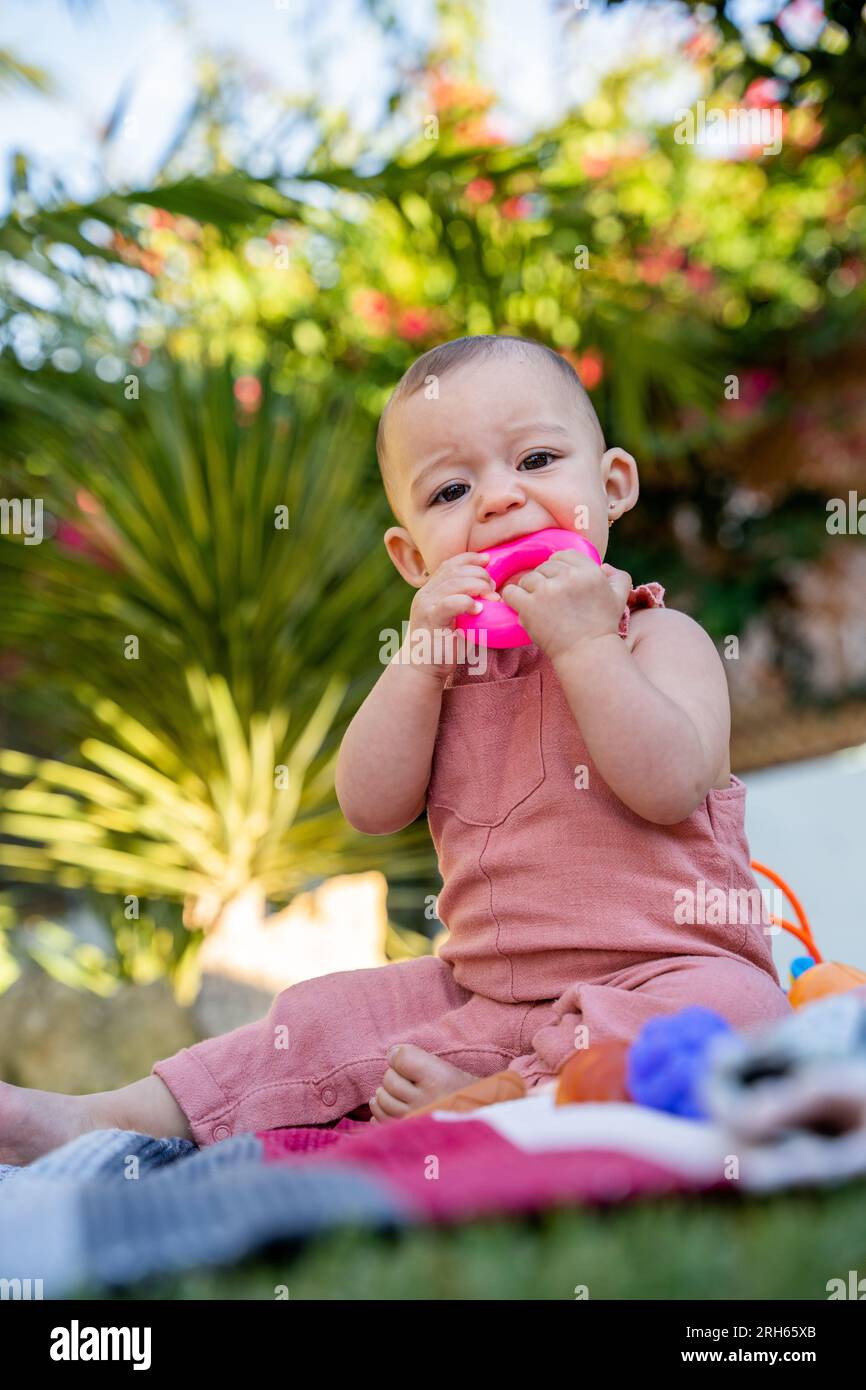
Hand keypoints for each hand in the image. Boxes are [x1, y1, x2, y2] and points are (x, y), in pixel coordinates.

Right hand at [405, 551, 493, 680]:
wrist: (421, 669)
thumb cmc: (443, 645)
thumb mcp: (454, 618)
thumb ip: (465, 602)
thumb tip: (493, 593)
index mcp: (431, 590)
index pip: (450, 564)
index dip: (470, 558)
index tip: (488, 560)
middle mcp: (426, 593)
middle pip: (455, 570)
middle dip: (479, 574)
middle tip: (493, 589)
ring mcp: (426, 605)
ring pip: (454, 583)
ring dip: (478, 586)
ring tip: (491, 598)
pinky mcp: (430, 619)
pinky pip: (450, 603)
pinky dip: (467, 602)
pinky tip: (479, 609)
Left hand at [501, 554, 631, 663]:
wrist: (588, 653)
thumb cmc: (603, 626)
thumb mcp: (619, 597)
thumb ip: (618, 576)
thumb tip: (604, 566)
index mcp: (589, 571)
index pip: (564, 555)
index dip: (559, 568)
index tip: (559, 582)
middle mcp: (568, 577)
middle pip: (545, 567)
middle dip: (545, 580)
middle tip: (549, 599)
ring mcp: (547, 591)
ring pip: (528, 578)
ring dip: (529, 590)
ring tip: (537, 605)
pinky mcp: (530, 606)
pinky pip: (511, 591)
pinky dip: (513, 597)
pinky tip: (520, 605)